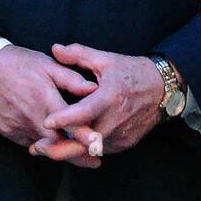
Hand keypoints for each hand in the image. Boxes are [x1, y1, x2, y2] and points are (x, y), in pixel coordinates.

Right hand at [0, 45, 101, 167]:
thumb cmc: (19, 64)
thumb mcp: (48, 65)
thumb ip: (72, 80)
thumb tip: (94, 89)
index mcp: (46, 100)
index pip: (70, 125)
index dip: (85, 138)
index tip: (98, 146)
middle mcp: (32, 118)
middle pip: (58, 145)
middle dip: (76, 154)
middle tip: (94, 160)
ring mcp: (19, 128)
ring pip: (44, 148)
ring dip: (60, 151)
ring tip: (77, 154)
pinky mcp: (9, 133)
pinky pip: (30, 143)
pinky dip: (43, 145)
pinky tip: (53, 142)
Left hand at [42, 44, 165, 154]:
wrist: (164, 89)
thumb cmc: (133, 73)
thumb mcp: (106, 60)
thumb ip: (79, 55)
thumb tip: (55, 48)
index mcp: (111, 96)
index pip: (86, 111)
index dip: (66, 118)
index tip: (47, 121)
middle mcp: (116, 119)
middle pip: (85, 142)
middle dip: (59, 148)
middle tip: (37, 147)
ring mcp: (121, 134)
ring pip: (91, 150)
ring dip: (69, 151)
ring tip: (45, 150)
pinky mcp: (125, 143)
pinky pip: (100, 150)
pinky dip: (84, 150)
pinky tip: (68, 146)